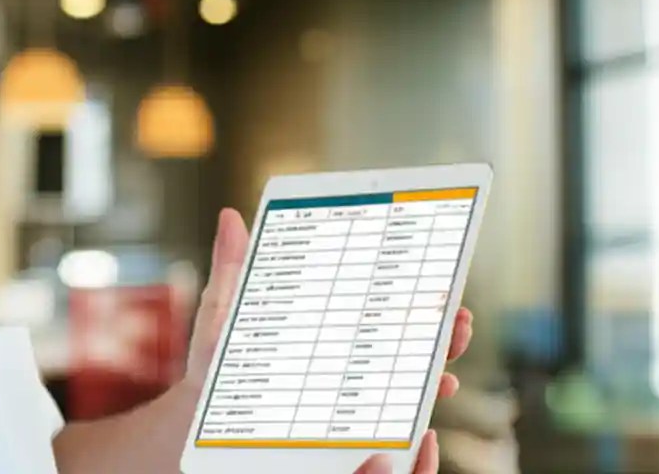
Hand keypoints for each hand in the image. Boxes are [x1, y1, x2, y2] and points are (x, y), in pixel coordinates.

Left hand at [185, 209, 474, 472]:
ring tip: (446, 374)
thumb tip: (232, 216)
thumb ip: (233, 271)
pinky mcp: (339, 442)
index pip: (380, 311)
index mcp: (326, 331)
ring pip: (405, 393)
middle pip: (406, 348)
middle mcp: (344, 367)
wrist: (200, 431)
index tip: (442, 286)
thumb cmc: (215, 373)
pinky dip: (413, 434)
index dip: (415, 300)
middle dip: (440, 335)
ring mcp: (346, 406)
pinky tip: (422, 423)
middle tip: (458, 321)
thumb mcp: (221, 319)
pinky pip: (386, 439)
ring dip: (434, 379)